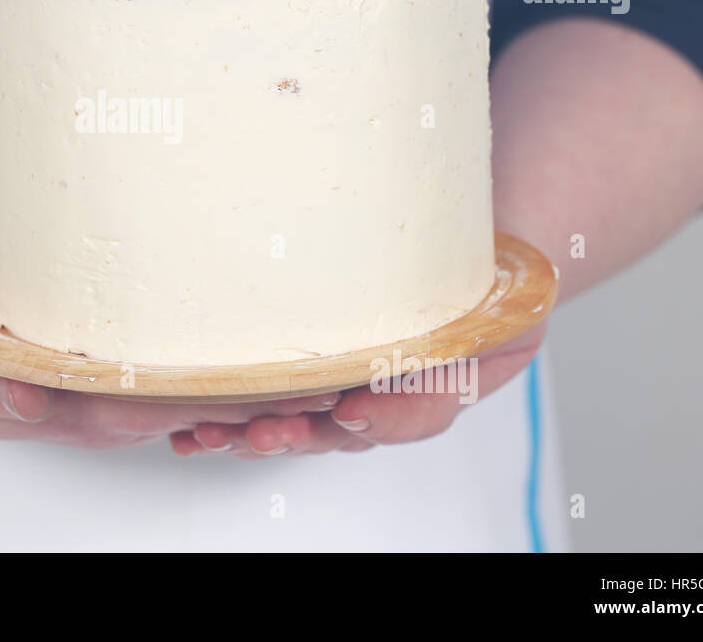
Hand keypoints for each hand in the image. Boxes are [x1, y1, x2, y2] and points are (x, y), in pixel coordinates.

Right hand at [0, 299, 342, 447]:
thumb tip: (26, 394)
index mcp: (87, 408)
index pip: (180, 403)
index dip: (244, 394)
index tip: (303, 383)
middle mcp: (117, 400)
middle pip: (214, 400)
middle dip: (281, 390)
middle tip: (354, 364)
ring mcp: (122, 380)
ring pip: (211, 385)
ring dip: (269, 376)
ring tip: (338, 352)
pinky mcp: (119, 355)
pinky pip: (188, 363)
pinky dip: (232, 354)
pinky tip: (267, 329)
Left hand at [168, 320, 548, 456]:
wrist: (448, 265)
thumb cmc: (478, 283)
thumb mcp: (511, 309)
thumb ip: (499, 327)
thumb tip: (484, 324)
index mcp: (437, 388)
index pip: (417, 415)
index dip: (388, 416)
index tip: (355, 409)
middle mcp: (384, 399)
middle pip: (341, 434)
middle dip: (300, 436)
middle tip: (266, 432)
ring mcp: (339, 393)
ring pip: (296, 426)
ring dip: (253, 434)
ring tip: (215, 434)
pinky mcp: (300, 379)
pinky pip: (264, 406)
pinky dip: (226, 422)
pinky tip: (191, 430)